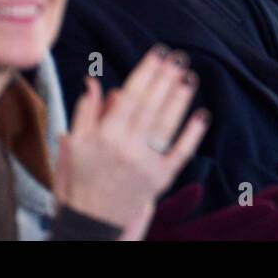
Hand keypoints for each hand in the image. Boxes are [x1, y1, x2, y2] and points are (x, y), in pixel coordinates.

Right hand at [55, 46, 209, 232]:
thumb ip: (85, 111)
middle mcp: (126, 148)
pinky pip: (180, 153)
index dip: (146, 72)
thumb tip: (93, 80)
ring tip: (189, 77)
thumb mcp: (74, 144)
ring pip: (167, 124)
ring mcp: (146, 164)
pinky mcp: (161, 179)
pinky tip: (202, 115)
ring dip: (180, 99)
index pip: (130, 96)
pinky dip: (193, 134)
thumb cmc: (80, 179)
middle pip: (151, 106)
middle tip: (179, 58)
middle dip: (166, 78)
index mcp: (104, 136)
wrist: (90, 223)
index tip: (158, 53)